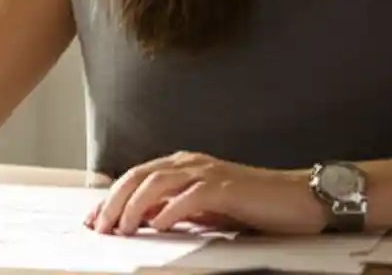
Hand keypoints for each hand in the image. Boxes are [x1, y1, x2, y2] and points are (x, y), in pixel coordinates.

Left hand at [84, 151, 327, 235]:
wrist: (299, 198)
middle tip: (99, 227)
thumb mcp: (206, 210)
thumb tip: (144, 221)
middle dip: (113, 202)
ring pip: (156, 182)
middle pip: (138, 176)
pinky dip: (170, 210)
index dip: (111, 198)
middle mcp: (189, 163)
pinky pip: (189, 195)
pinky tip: (158, 225)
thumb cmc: (254, 205)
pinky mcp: (224, 186)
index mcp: (182, 166)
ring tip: (122, 228)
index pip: (136, 178)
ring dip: (134, 206)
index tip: (93, 220)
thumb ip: (176, 211)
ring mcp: (206, 172)